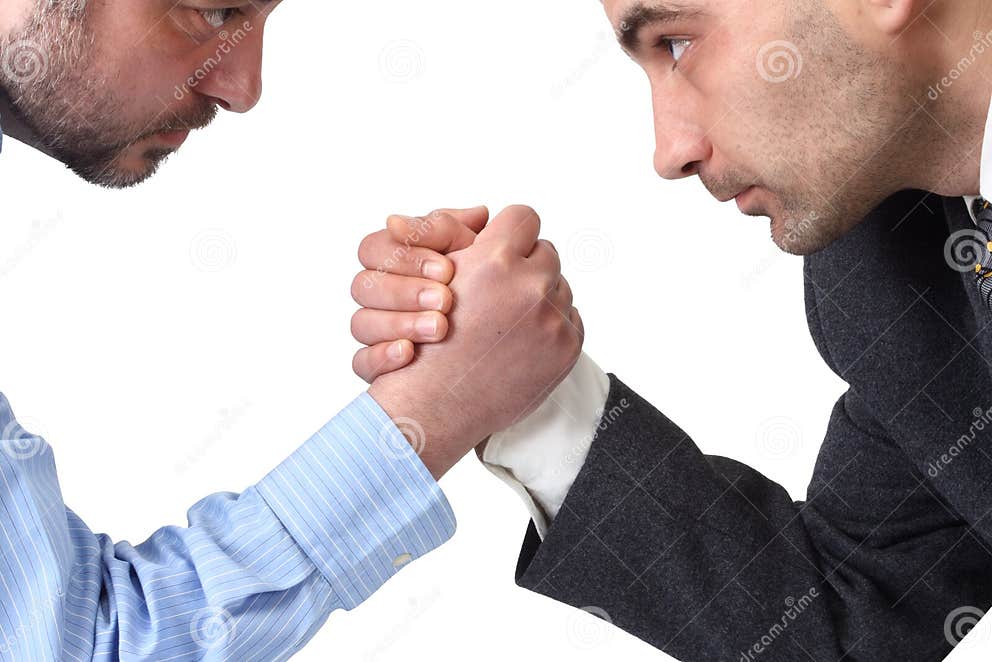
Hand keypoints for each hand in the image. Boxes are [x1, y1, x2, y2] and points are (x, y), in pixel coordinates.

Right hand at [350, 206, 489, 381]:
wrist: (495, 341)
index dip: (407, 257)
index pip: (375, 248)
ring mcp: (374, 329)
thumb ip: (468, 235)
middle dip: (406, 291)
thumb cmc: (479, 289)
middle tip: (445, 300)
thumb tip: (477, 213)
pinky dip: (382, 357)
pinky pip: (362, 362)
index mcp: (392, 259)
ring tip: (440, 328)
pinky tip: (409, 353)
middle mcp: (378, 293)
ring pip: (361, 323)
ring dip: (401, 323)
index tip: (447, 269)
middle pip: (363, 285)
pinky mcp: (375, 364)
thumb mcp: (475, 256)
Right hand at [367, 205, 583, 478]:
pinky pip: (571, 317)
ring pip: (559, 286)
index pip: (524, 218)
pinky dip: (551, 325)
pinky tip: (522, 340)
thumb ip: (468, 244)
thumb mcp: (438, 279)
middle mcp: (530, 285)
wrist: (440, 404)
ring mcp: (553, 317)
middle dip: (527, 267)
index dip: (511, 232)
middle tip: (503, 291)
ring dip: (540, 297)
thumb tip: (486, 213)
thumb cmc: (430, 342)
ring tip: (509, 321)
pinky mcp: (568, 346)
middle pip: (546, 253)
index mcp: (495, 260)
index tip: (504, 247)